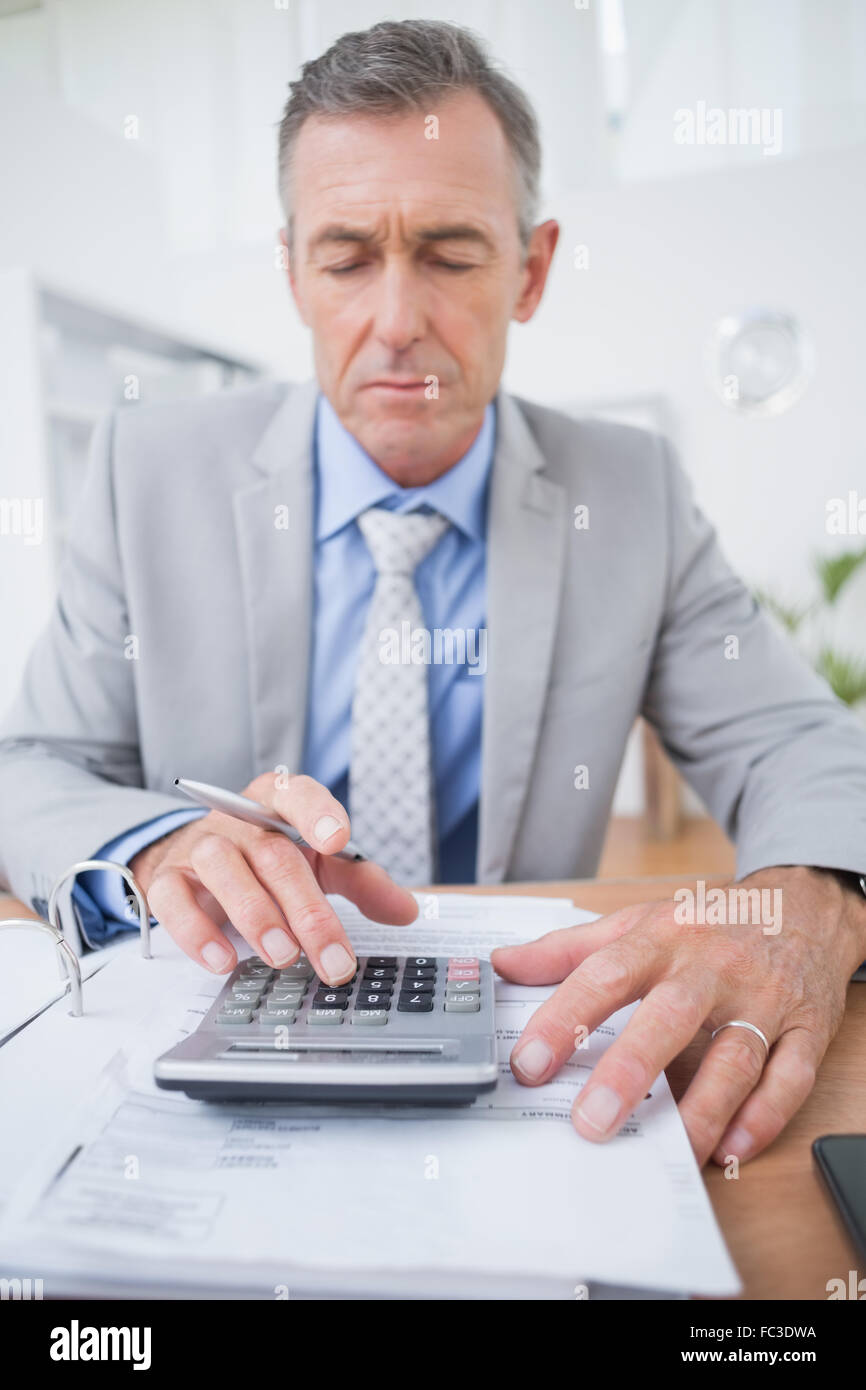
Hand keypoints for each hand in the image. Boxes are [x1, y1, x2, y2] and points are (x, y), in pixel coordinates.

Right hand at [132, 772, 416, 982]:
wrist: (194, 861)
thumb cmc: (267, 860)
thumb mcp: (317, 863)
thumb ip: (360, 881)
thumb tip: (406, 910)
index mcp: (278, 803)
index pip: (298, 794)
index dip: (318, 813)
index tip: (339, 840)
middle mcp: (238, 820)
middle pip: (273, 855)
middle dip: (307, 911)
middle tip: (333, 960)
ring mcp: (199, 847)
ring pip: (223, 871)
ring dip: (256, 917)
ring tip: (283, 957)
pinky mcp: (167, 879)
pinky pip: (174, 900)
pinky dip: (196, 932)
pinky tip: (222, 961)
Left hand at [491, 866, 865, 1166]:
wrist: (803, 905)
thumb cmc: (708, 923)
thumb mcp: (638, 921)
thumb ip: (569, 949)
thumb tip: (504, 964)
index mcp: (661, 940)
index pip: (604, 976)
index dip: (563, 1020)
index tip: (528, 1064)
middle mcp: (710, 969)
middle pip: (669, 1017)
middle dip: (629, 1069)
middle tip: (591, 1120)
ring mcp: (762, 999)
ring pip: (734, 1057)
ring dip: (702, 1108)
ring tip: (669, 1151)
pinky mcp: (806, 1030)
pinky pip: (789, 1077)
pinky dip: (764, 1116)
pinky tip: (732, 1147)